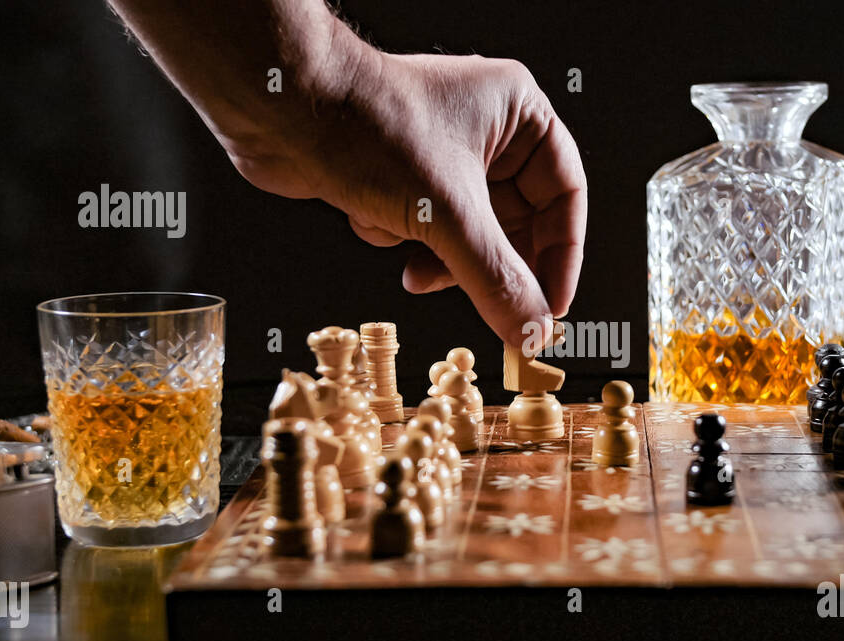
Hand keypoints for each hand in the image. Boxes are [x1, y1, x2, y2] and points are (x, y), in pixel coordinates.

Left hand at [222, 46, 585, 345]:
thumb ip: (497, 279)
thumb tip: (532, 330)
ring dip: (438, 256)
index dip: (561, 255)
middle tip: (493, 309)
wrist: (278, 108)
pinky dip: (401, 238)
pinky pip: (427, 231)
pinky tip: (373, 220)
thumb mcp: (448, 214)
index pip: (565, 195)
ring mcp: (442, 154)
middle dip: (487, 263)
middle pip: (517, 222)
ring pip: (468, 234)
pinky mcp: (402, 176)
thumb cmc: (366, 124)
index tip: (551, 305)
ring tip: (415, 265)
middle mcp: (485, 130)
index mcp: (517, 113)